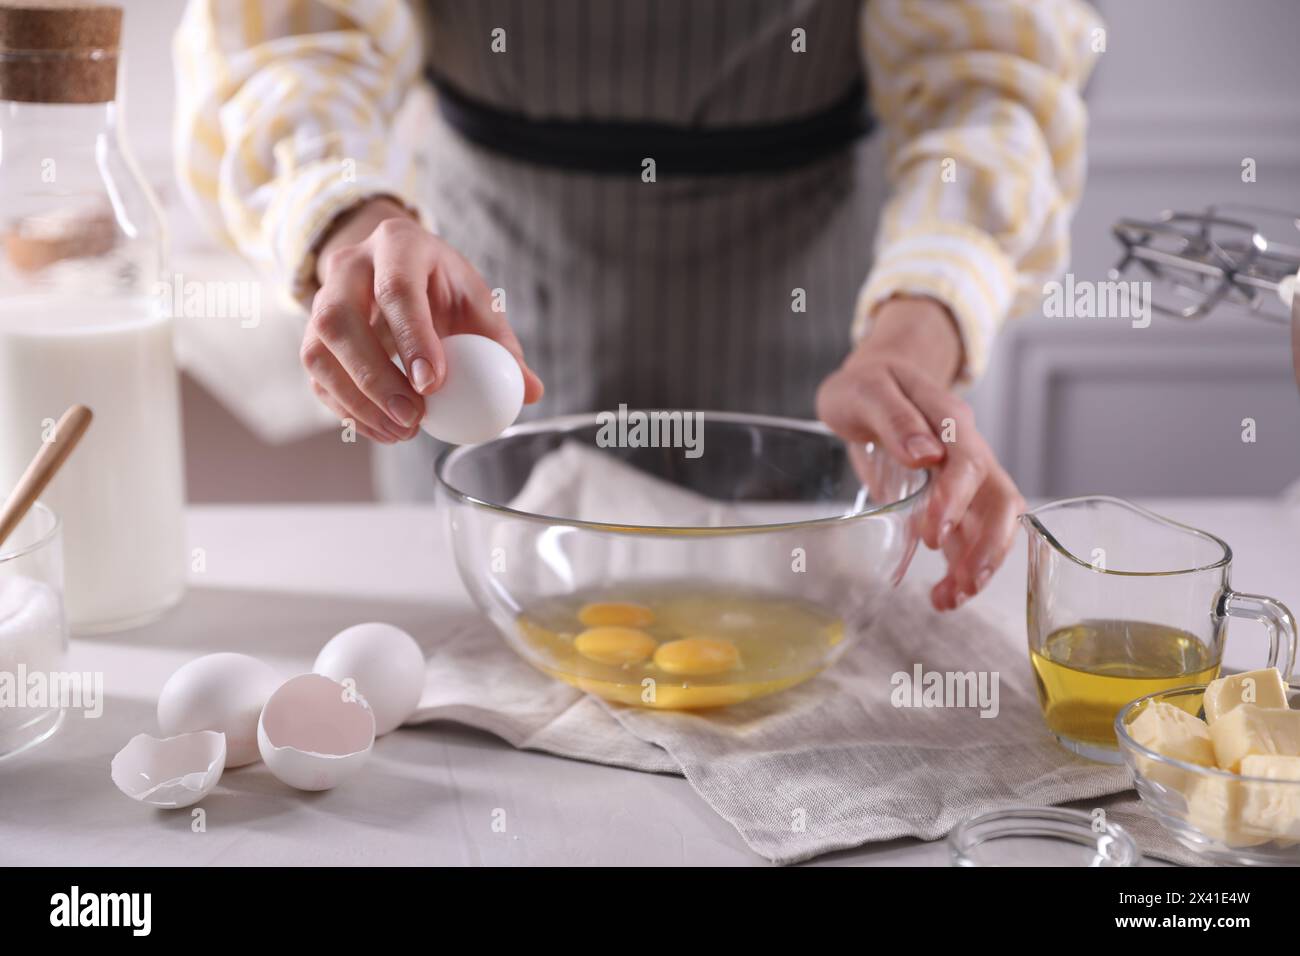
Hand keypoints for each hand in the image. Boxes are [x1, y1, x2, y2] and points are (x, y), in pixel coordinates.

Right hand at [301, 197, 543, 443]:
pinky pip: (316, 376)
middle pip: (340, 320)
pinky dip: (347, 410)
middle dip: (375, 377)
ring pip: (317, 351)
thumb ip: (502, 346)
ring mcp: (321, 298)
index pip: (395, 289)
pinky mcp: (312, 333)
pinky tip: (383, 429)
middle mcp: (349, 266)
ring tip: (402, 430)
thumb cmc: (444, 287)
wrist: (396, 269)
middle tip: (413, 417)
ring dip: (357, 400)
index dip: (411, 339)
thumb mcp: (477, 302)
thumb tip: (530, 391)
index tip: (432, 385)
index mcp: (398, 245)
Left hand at [816, 296, 1024, 610]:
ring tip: (949, 600)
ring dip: (979, 566)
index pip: (967, 462)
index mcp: (949, 421)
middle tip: (959, 583)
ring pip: (992, 526)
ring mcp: (964, 480)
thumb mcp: (867, 391)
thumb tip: (926, 453)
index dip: (955, 500)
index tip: (929, 533)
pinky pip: (968, 538)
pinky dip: (961, 570)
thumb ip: (895, 419)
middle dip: (986, 547)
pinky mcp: (951, 502)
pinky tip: (944, 596)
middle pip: (1000, 501)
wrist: (870, 383)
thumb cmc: (867, 384)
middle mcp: (968, 452)